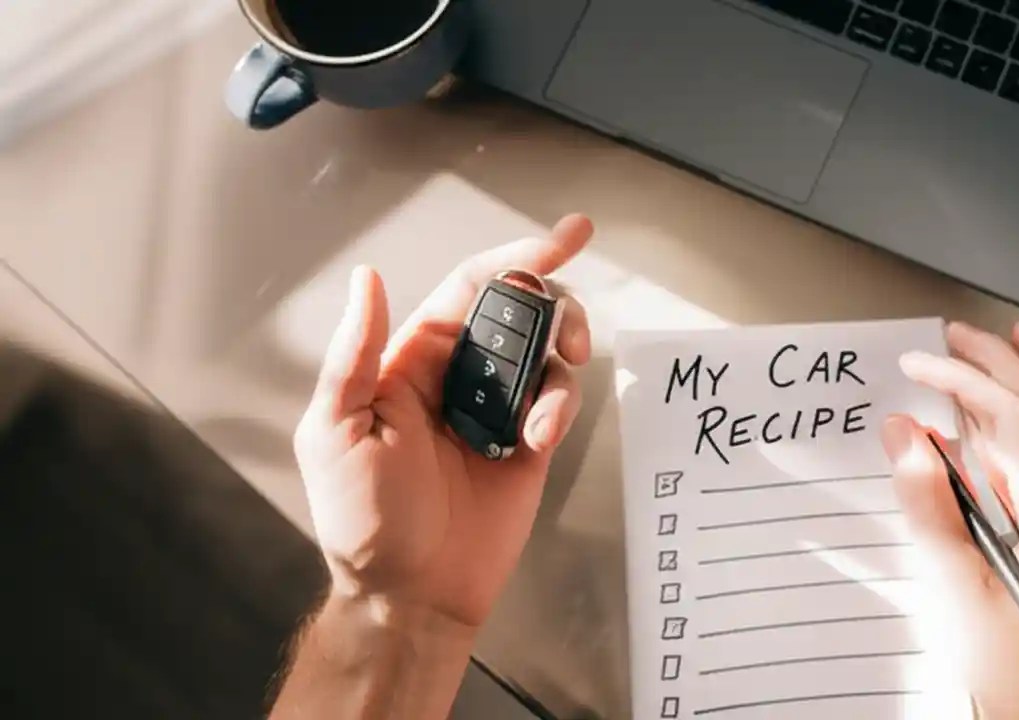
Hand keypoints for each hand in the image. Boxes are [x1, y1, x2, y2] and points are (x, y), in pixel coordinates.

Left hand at [293, 214, 594, 630]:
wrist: (410, 593)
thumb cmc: (363, 520)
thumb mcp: (336, 431)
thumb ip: (355, 354)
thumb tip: (367, 278)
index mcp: (413, 360)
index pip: (472, 287)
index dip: (518, 257)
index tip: (565, 238)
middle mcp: (461, 375)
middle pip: (523, 310)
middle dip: (557, 303)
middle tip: (572, 329)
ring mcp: (499, 409)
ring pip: (550, 352)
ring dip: (564, 356)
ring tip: (555, 390)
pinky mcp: (530, 444)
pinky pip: (558, 402)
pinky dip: (559, 409)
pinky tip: (537, 439)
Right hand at [882, 320, 1018, 718]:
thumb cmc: (1009, 657)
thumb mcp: (954, 579)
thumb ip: (928, 502)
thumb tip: (906, 433)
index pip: (1009, 414)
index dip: (961, 380)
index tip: (917, 363)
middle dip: (1000, 362)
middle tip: (957, 332)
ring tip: (1004, 342)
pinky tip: (1013, 415)